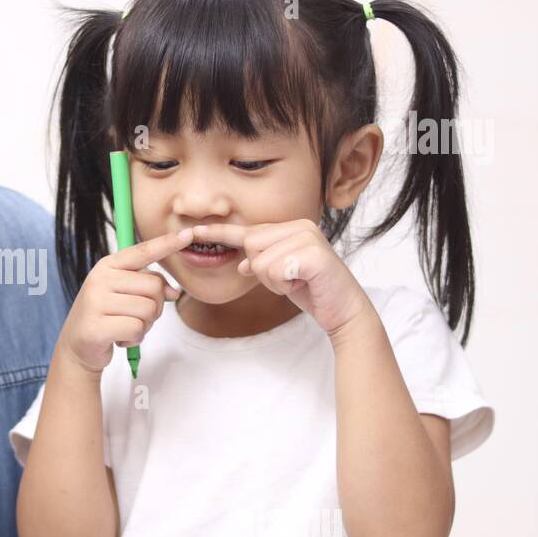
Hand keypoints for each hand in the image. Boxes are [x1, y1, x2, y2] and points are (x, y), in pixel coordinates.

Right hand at [58, 227, 192, 374]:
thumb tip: (175, 292)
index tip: (189, 234)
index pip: (143, 251)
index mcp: (108, 266)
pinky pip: (136, 329)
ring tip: (125, 327)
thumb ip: (150, 286)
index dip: (167, 243)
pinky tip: (119, 339)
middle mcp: (99, 279)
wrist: (77, 345)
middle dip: (154, 307)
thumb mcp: (125, 293)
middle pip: (154, 286)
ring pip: (148, 310)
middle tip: (135, 316)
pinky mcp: (96, 328)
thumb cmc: (107, 316)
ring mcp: (95, 302)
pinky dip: (134, 339)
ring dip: (144, 325)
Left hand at [193, 219, 371, 336]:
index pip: (249, 231)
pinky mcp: (313, 254)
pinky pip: (273, 270)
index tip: (193, 232)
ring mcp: (308, 238)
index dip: (220, 233)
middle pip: (251, 245)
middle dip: (262, 271)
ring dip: (273, 281)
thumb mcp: (279, 276)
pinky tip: (301, 285)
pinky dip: (283, 285)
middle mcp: (300, 226)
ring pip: (260, 261)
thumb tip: (243, 263)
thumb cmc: (313, 291)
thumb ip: (261, 263)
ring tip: (297, 282)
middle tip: (289, 280)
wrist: (343, 310)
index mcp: (291, 227)